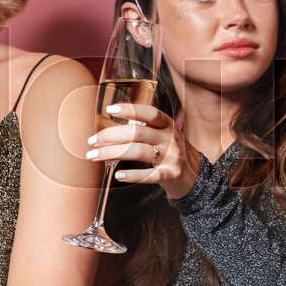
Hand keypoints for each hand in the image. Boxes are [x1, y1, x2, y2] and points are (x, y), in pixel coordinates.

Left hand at [87, 102, 201, 201]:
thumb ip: (143, 129)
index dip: (131, 109)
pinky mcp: (170, 175)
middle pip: (137, 133)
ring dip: (113, 153)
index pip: (150, 113)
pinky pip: (149, 176)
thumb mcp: (163, 135)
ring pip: (138, 152)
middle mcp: (170, 138)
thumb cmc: (171, 152)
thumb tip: (110, 128)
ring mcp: (171, 157)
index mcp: (167, 125)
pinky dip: (133, 175)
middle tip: (91, 141)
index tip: (110, 109)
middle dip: (111, 136)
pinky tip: (118, 175)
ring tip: (94, 156)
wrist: (194, 176)